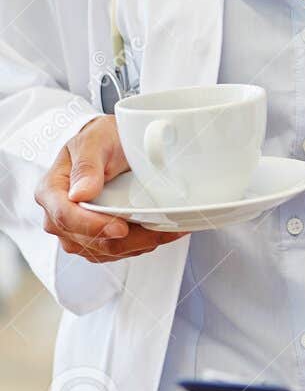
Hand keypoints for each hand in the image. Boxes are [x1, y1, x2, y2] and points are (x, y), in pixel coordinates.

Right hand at [34, 116, 184, 262]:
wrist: (112, 145)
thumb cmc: (100, 140)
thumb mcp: (95, 141)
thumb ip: (87, 166)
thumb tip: (80, 193)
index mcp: (51, 190)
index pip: (65, 216)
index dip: (93, 226)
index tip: (121, 228)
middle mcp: (58, 215)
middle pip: (88, 240)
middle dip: (126, 238)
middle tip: (159, 229)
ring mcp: (75, 231)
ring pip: (106, 250)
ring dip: (138, 244)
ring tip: (166, 230)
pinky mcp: (94, 240)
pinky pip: (116, 251)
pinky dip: (139, 244)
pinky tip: (157, 232)